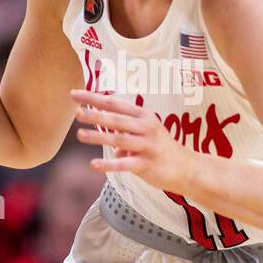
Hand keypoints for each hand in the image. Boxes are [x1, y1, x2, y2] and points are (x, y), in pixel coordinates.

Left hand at [71, 89, 193, 191]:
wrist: (187, 168)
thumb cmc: (162, 149)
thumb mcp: (146, 134)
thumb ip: (125, 134)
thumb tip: (110, 146)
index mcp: (143, 116)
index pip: (114, 103)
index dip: (94, 98)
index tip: (75, 94)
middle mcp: (146, 127)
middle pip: (116, 119)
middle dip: (96, 115)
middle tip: (77, 113)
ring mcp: (147, 146)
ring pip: (119, 139)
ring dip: (98, 136)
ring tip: (80, 135)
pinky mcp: (147, 164)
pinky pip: (124, 164)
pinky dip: (108, 164)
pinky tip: (93, 164)